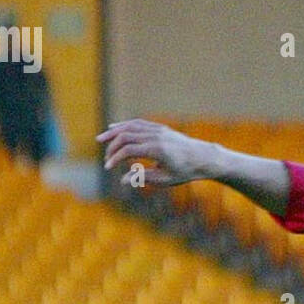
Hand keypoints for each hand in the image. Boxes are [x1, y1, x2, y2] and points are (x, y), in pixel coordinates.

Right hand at [96, 119, 214, 186]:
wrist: (203, 158)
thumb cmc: (185, 172)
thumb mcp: (165, 179)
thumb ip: (143, 178)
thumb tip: (123, 180)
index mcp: (157, 150)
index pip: (128, 150)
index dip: (116, 158)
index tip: (109, 168)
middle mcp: (155, 136)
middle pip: (125, 136)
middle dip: (112, 147)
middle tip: (107, 159)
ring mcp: (157, 129)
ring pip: (129, 126)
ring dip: (113, 132)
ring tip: (101, 139)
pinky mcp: (159, 127)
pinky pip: (137, 123)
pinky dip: (124, 126)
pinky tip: (114, 129)